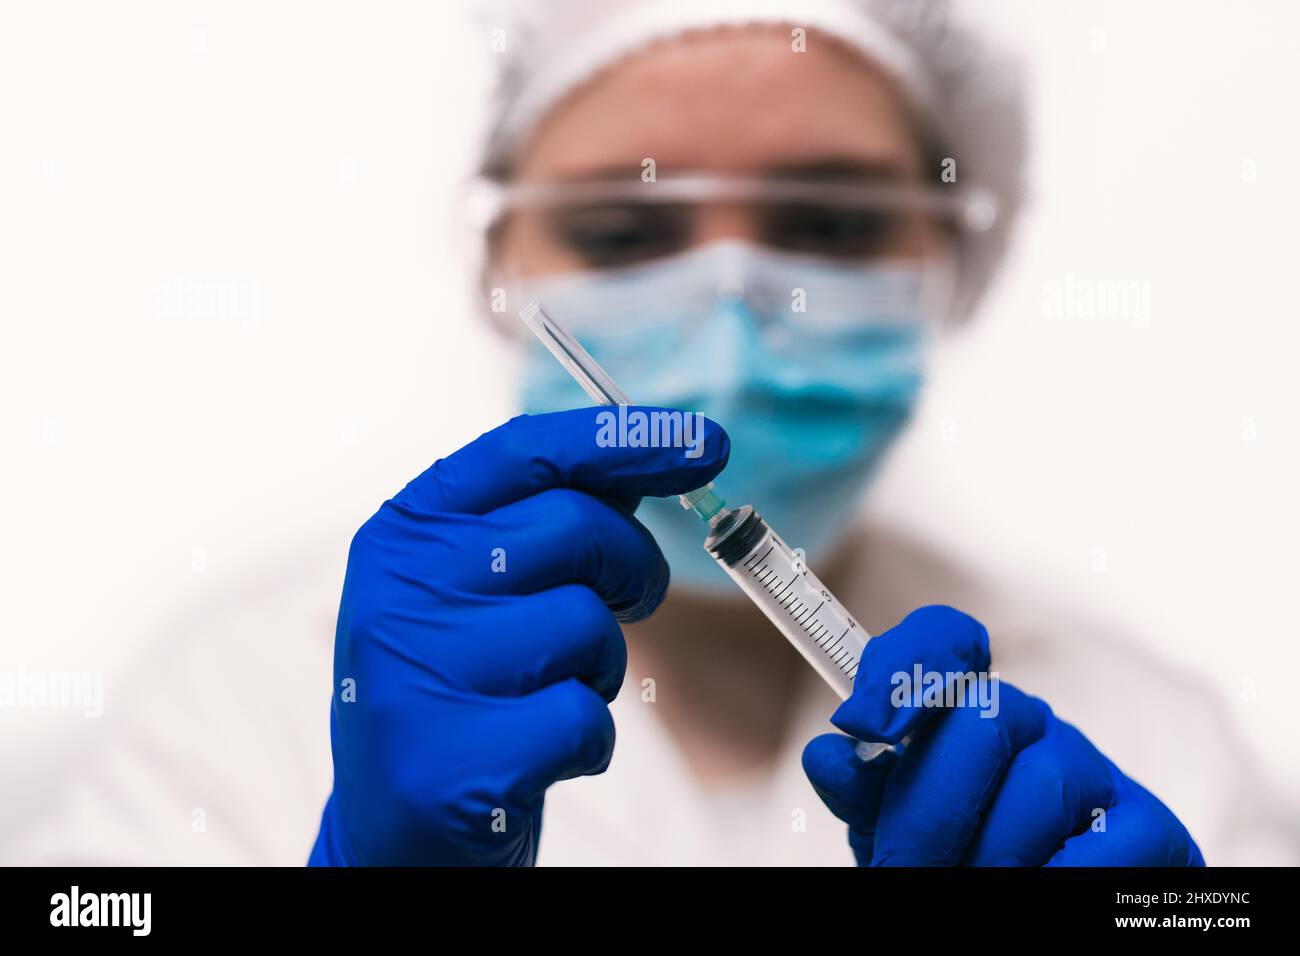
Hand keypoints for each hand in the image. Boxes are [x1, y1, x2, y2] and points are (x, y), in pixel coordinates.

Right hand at [309, 407, 727, 864]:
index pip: (525, 450)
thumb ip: (544, 524)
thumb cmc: (460, 693)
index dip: (623, 438)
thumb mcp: (477, 592)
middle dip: (631, 566)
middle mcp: (400, 589)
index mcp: (405, 533)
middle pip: (575, 527)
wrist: (395, 831)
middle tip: (630, 599)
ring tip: (544, 695)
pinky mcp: (454, 762)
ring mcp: (419, 674)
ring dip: (598, 666)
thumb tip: (657, 457)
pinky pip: (583, 719)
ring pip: (587, 625)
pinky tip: (535, 757)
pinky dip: (586, 742)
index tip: (704, 440)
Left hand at [802, 606, 1203, 865]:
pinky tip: (1037, 888)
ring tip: (971, 888)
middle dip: (931, 808)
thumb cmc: (965, 869)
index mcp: (967, 716)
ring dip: (990, 857)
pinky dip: (1054, 878)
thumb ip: (870, 795)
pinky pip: (1101, 844)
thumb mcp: (902, 834)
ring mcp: (1098, 772)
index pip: (944, 641)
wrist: (1042, 917)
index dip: (909, 661)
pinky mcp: (1153, 828)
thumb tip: (827, 753)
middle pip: (983, 716)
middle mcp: (1034, 728)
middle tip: (902, 868)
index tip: (867, 720)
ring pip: (1039, 785)